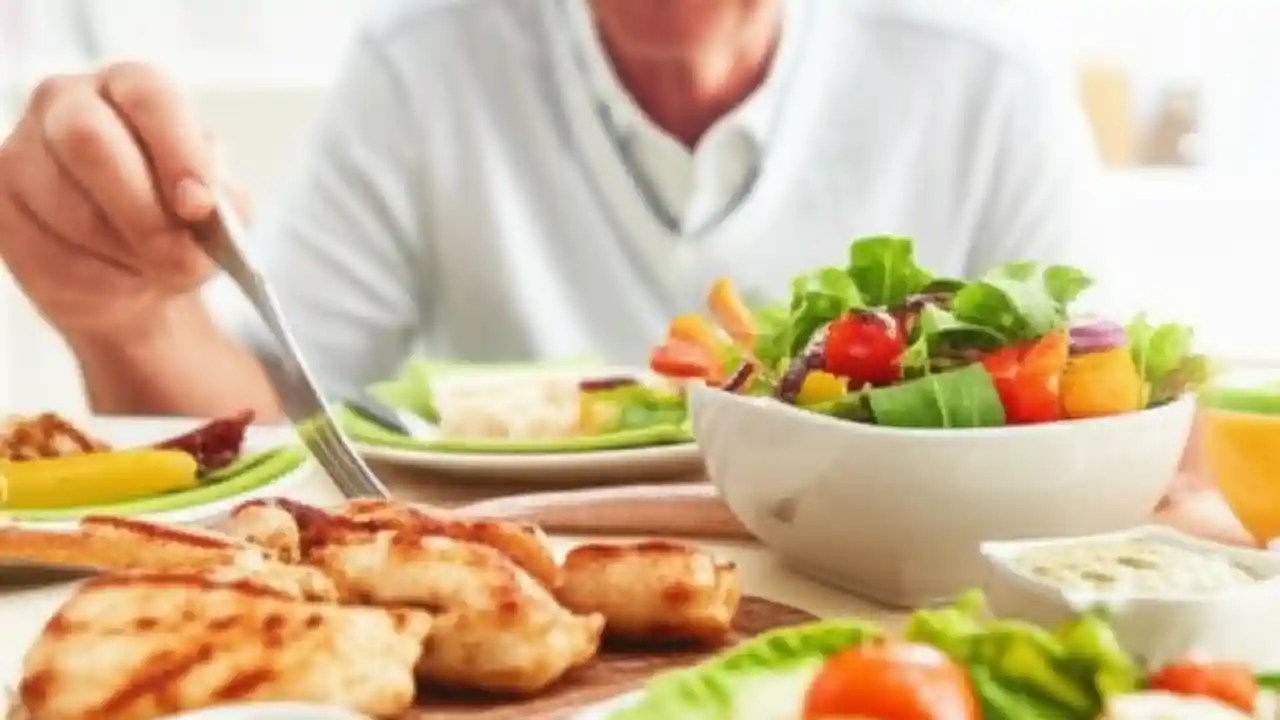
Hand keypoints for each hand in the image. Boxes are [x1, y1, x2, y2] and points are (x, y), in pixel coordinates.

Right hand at [0, 62, 246, 342]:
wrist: (137, 272)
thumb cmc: (181, 224)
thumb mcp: (221, 211)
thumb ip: (222, 203)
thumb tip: (202, 204)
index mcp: (132, 88)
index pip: (149, 97)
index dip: (178, 153)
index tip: (199, 206)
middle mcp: (67, 103)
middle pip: (89, 142)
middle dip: (143, 212)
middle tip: (178, 257)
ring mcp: (23, 151)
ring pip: (70, 207)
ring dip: (126, 254)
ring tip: (155, 268)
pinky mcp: (1, 204)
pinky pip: (45, 249)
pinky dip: (96, 278)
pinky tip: (117, 277)